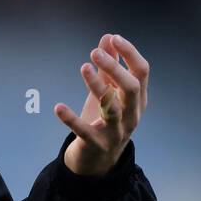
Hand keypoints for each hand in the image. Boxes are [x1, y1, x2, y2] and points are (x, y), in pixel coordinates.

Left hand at [54, 33, 148, 177]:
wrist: (97, 161)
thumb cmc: (104, 121)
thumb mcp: (108, 93)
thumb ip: (110, 67)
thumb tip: (108, 38)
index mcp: (137, 100)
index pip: (142, 72)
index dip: (130, 53)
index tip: (114, 38)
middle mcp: (131, 115)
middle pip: (131, 88)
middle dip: (114, 68)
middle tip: (94, 53)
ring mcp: (115, 132)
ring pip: (111, 108)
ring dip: (97, 86)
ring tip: (83, 68)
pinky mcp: (96, 144)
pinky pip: (85, 131)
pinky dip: (71, 119)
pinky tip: (58, 107)